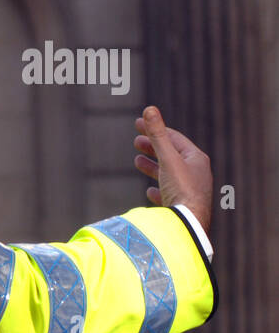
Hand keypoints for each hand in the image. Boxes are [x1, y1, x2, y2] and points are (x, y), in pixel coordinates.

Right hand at [133, 106, 212, 236]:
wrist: (188, 223)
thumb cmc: (181, 189)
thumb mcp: (168, 158)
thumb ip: (157, 135)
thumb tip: (150, 109)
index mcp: (196, 159)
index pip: (175, 138)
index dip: (156, 129)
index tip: (138, 124)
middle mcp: (196, 173)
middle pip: (172, 156)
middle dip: (153, 147)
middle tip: (136, 141)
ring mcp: (190, 191)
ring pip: (170, 174)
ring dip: (153, 166)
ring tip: (137, 162)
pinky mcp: (183, 206)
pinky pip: (169, 194)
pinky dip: (158, 189)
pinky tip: (149, 192)